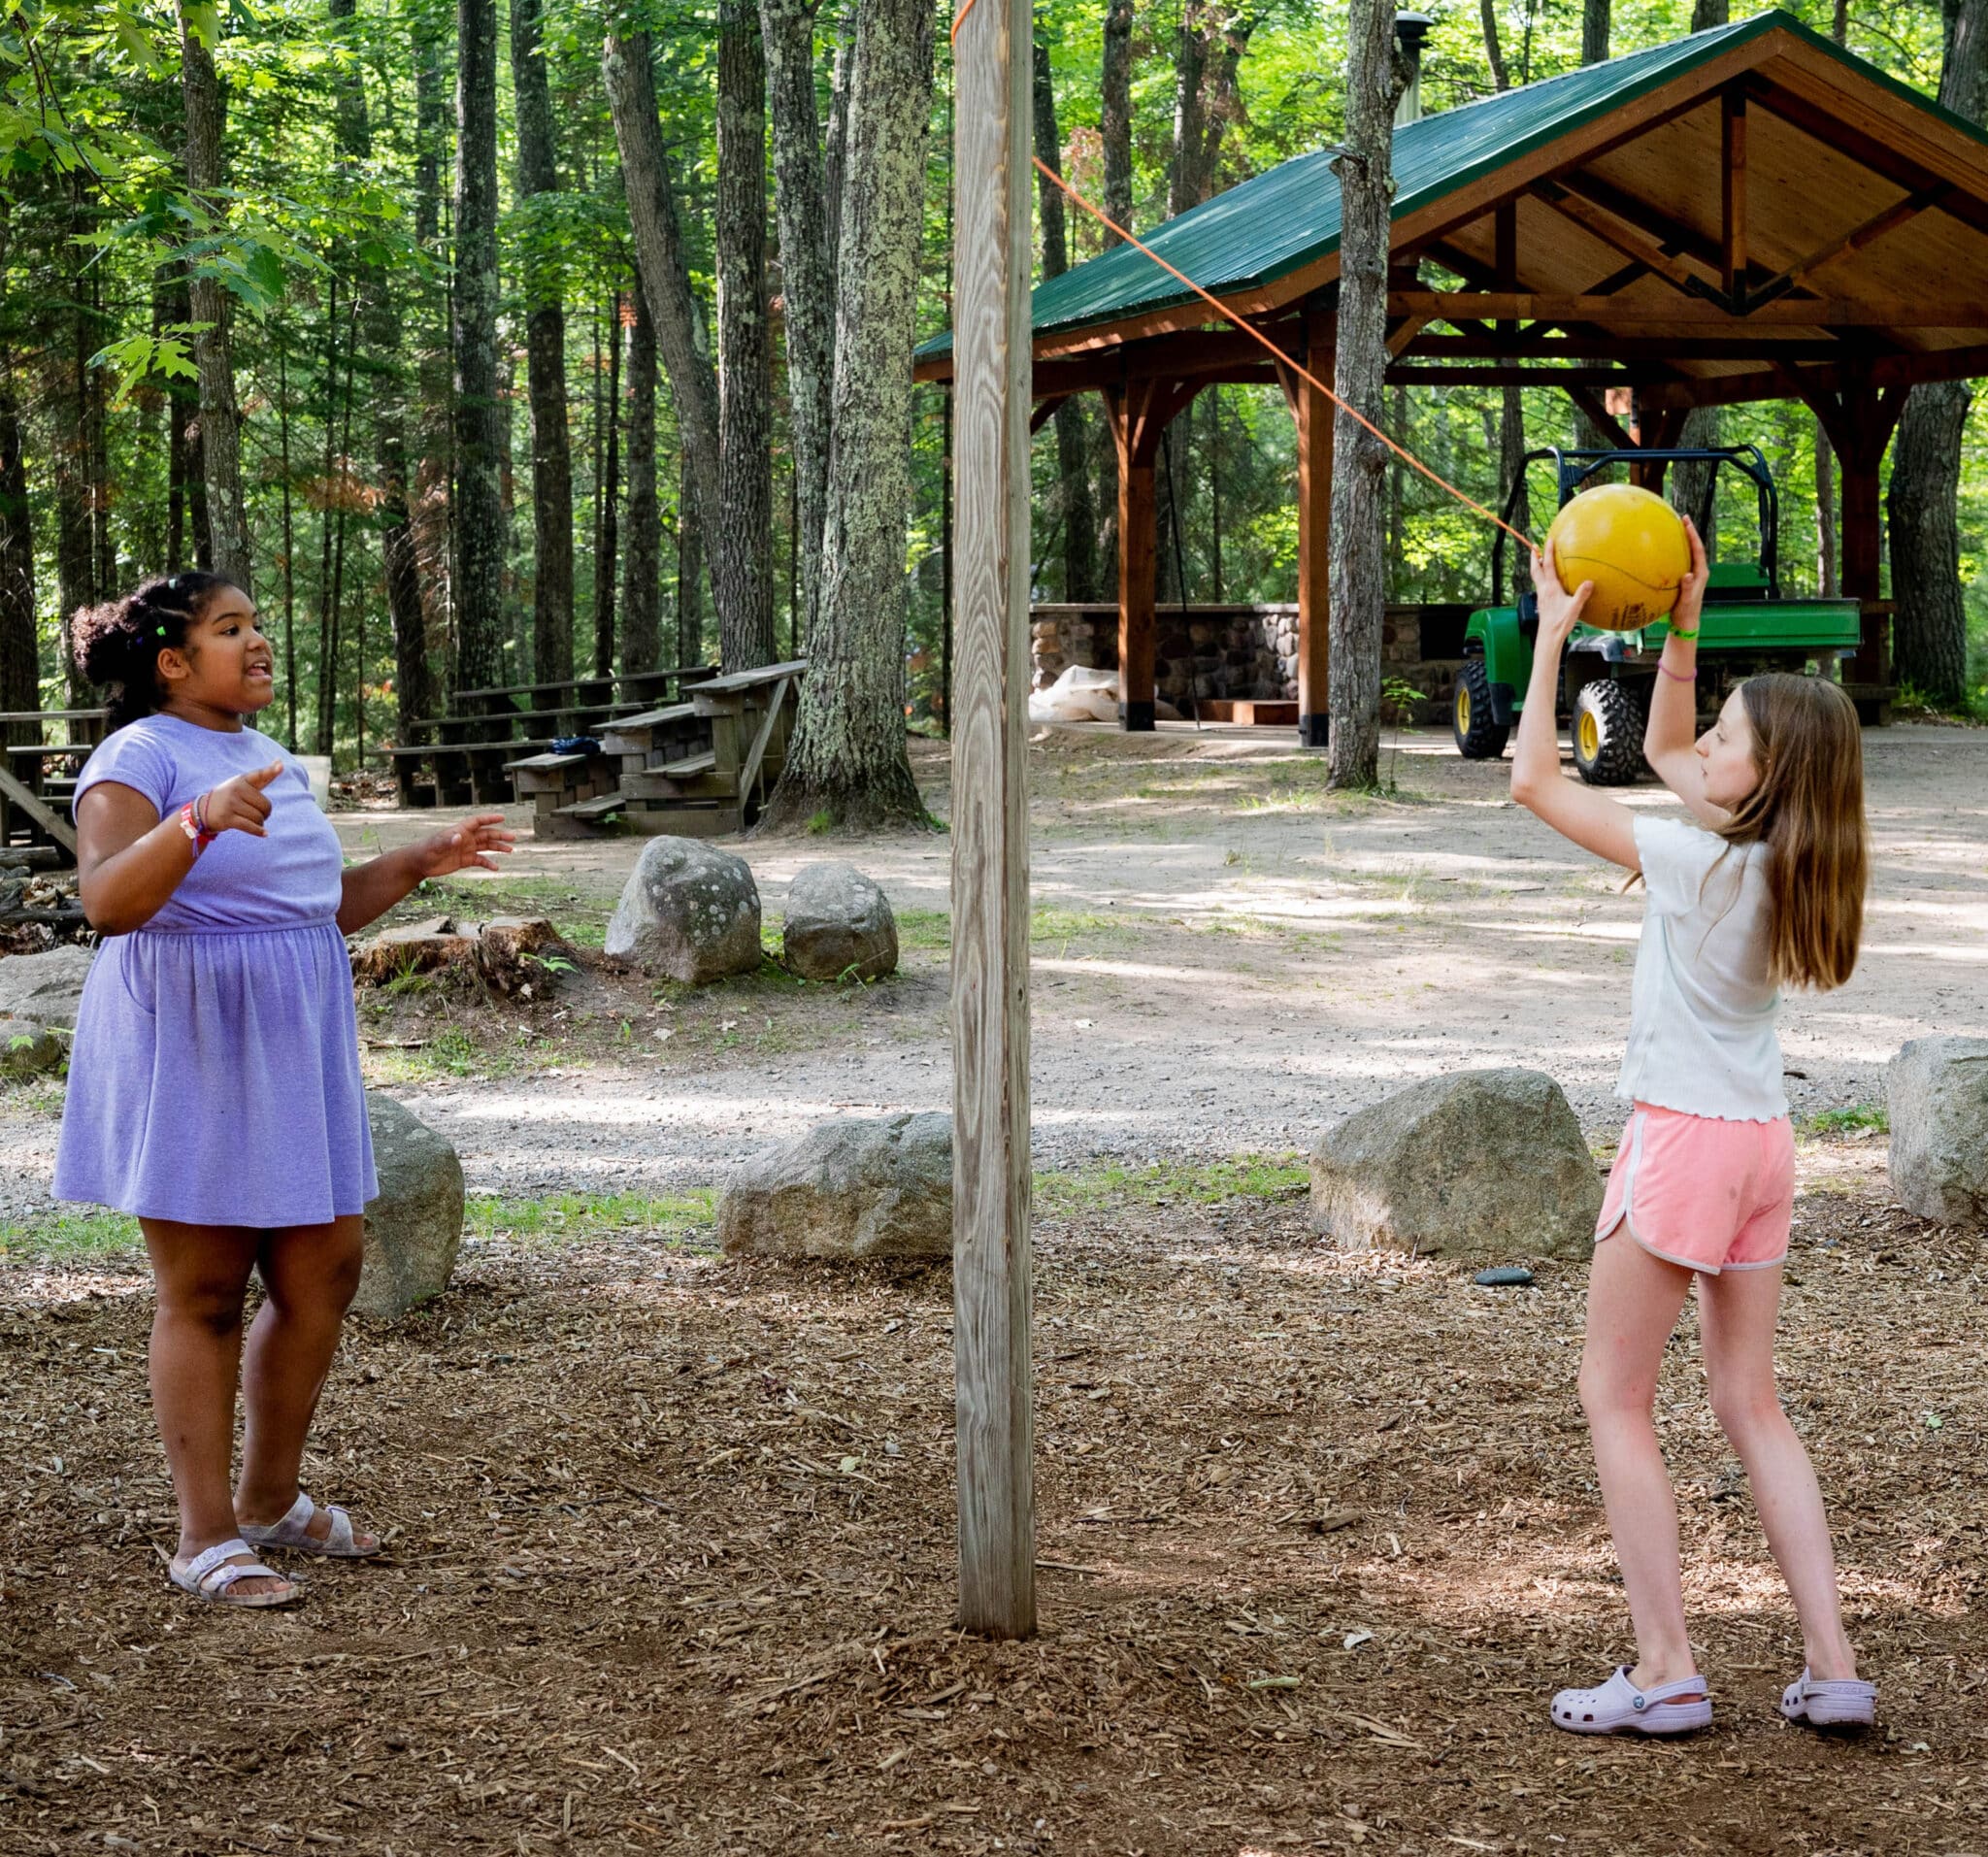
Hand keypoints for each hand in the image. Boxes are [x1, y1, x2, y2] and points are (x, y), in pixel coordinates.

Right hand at [200, 762, 285, 838]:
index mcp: (241, 780)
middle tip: (258, 813)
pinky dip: (259, 831)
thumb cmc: (232, 796)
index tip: (281, 765)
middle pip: (265, 805)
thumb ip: (263, 776)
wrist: (204, 810)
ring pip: (259, 817)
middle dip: (265, 813)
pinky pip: (250, 826)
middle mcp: (236, 790)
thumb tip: (280, 762)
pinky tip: (265, 834)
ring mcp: (230, 804)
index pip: (259, 775)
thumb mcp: (244, 784)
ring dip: (260, 823)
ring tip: (252, 821)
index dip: (271, 771)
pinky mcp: (227, 818)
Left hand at [407, 813, 515, 877]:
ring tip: (510, 850)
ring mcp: (466, 849)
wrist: (420, 864)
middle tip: (513, 838)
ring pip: (486, 846)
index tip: (502, 818)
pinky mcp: (465, 860)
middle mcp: (466, 838)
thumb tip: (459, 837)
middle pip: (486, 834)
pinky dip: (488, 864)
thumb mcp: (435, 846)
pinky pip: (480, 861)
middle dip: (500, 835)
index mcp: (460, 831)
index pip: (477, 822)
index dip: (489, 819)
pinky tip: (496, 868)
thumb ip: (447, 841)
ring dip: (498, 847)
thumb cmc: (425, 851)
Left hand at [1528, 539, 1593, 654]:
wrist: (1548, 637)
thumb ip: (1582, 594)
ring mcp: (1541, 596)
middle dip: (1533, 557)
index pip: (1547, 566)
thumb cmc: (1560, 623)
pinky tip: (1547, 580)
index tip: (1548, 540)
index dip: (1547, 552)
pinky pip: (1540, 585)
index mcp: (1550, 588)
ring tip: (1538, 559)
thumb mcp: (1574, 608)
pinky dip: (1541, 577)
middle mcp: (1543, 590)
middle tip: (1533, 547)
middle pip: (1535, 570)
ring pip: (1536, 577)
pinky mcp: (1542, 603)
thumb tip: (1589, 582)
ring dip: (1536, 567)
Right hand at [1669, 516, 1709, 635]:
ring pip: (1688, 553)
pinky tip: (1665, 550)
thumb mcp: (1686, 600)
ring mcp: (1692, 574)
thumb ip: (1688, 587)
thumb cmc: (1685, 612)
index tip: (1687, 523)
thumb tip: (1687, 575)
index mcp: (1701, 573)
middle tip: (1683, 519)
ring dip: (1683, 541)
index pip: (1698, 549)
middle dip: (1689, 533)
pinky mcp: (1685, 578)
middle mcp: (1698, 571)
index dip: (1693, 535)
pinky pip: (1681, 561)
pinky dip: (1675, 552)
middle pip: (1695, 547)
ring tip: (1675, 529)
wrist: (1686, 622)